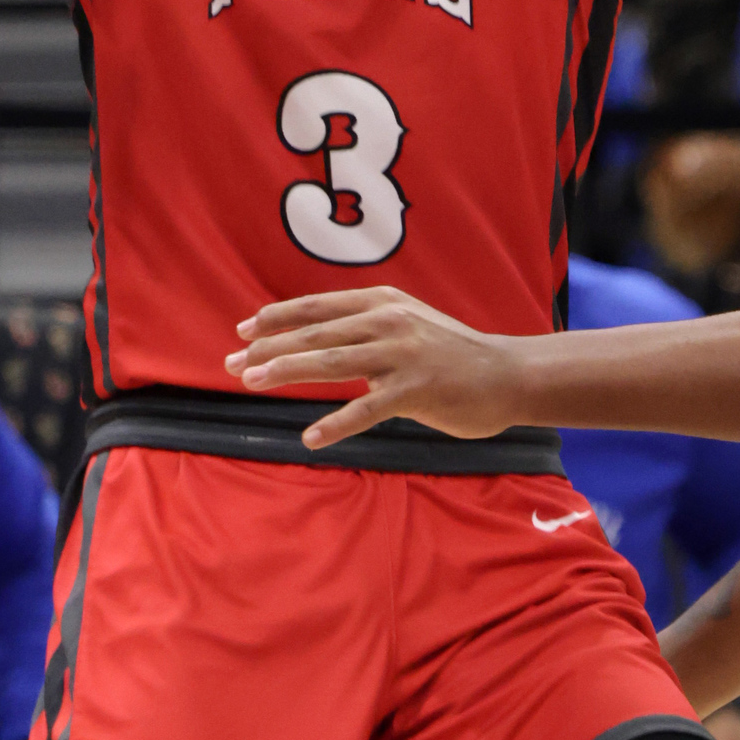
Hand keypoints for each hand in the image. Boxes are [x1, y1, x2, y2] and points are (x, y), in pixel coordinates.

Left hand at [225, 288, 524, 446]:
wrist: (507, 374)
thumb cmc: (450, 353)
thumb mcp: (408, 322)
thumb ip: (366, 325)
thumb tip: (315, 336)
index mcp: (383, 301)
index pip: (318, 307)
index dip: (277, 317)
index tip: (242, 331)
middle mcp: (389, 321)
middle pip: (316, 334)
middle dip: (269, 349)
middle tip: (231, 364)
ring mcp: (403, 354)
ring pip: (332, 362)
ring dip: (287, 372)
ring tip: (252, 382)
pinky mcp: (417, 390)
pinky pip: (367, 409)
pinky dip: (336, 423)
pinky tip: (311, 437)